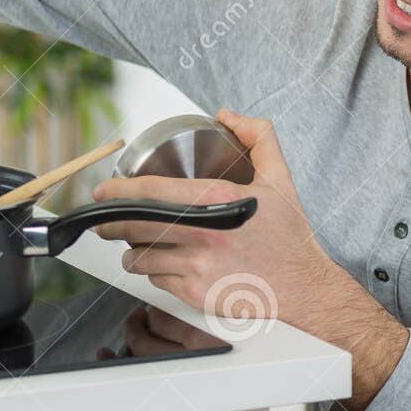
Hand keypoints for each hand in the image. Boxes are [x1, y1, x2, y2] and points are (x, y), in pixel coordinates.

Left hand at [91, 109, 408, 408]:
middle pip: (134, 227)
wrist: (304, 287)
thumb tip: (227, 116)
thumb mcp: (280, 178)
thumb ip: (258, 137)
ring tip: (134, 245)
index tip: (105, 191)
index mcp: (217, 201)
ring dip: (131, 251)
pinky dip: (154, 273)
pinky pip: (157, 281)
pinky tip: (163, 265)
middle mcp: (203, 234)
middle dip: (112, 223)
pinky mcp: (196, 294)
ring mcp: (198, 267)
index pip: (149, 192)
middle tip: (107, 221)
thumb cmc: (290, 237)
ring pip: (140, 258)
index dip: (117, 191)